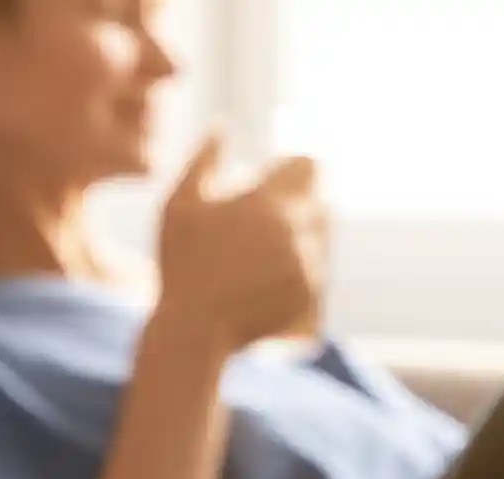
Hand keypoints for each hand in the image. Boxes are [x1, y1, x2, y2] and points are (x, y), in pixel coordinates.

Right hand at [156, 133, 328, 350]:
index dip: (295, 165)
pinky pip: (321, 266)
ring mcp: (310, 265)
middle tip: (266, 216)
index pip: (309, 164)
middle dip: (300, 200)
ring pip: (324, 234)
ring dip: (305, 232)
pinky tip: (269, 276)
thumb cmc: (180, 262)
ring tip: (264, 247)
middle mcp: (297, 231)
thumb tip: (222, 124)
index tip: (278, 173)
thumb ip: (204, 158)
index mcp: (267, 203)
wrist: (195, 330)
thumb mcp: (179, 204)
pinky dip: (303, 265)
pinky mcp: (314, 294)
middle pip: (321, 198)